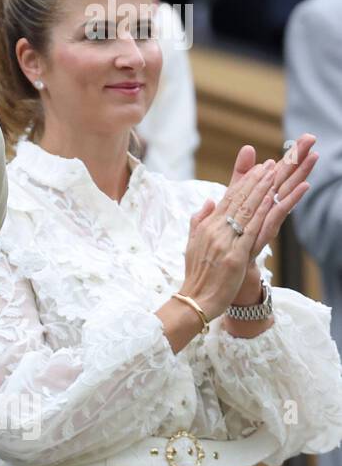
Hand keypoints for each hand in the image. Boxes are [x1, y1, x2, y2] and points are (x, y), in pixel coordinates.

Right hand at [180, 160, 281, 318]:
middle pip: (237, 201)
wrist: (196, 300)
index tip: (256, 169)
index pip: (226, 199)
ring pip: (245, 210)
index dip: (243, 183)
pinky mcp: (235, 255)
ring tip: (272, 174)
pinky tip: (270, 199)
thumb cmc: (197, 276)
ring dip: (260, 190)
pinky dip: (261, 212)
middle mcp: (214, 231)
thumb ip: (199, 221)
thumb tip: (209, 201)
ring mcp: (224, 242)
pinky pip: (250, 229)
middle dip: (254, 181)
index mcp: (205, 227)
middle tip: (268, 165)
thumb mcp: (192, 245)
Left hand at [223, 134, 317, 263]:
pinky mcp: (265, 230)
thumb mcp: (232, 196)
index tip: (305, 136)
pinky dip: (291, 198)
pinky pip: (279, 211)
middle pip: (287, 176)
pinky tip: (304, 185)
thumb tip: (248, 148)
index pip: (279, 170)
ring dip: (301, 173)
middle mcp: (269, 203)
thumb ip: (242, 173)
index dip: (291, 154)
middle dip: (299, 157)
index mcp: (262, 194)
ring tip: (314, 155)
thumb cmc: (231, 230)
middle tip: (312, 137)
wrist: (225, 264)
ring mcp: (269, 216)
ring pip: (287, 190)